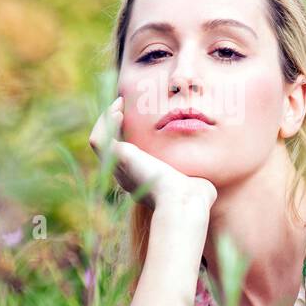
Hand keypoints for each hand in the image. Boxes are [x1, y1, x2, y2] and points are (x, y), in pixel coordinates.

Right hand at [89, 95, 216, 213]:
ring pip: (101, 144)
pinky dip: (105, 122)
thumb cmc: (195, 196)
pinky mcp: (118, 159)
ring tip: (119, 104)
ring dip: (107, 122)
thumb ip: (198, 179)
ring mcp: (120, 170)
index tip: (143, 123)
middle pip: (113, 150)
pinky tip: (118, 108)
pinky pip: (99, 139)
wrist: (183, 200)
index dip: (132, 141)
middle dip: (116, 128)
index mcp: (144, 184)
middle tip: (125, 108)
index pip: (132, 160)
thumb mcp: (197, 183)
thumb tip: (207, 181)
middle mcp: (128, 178)